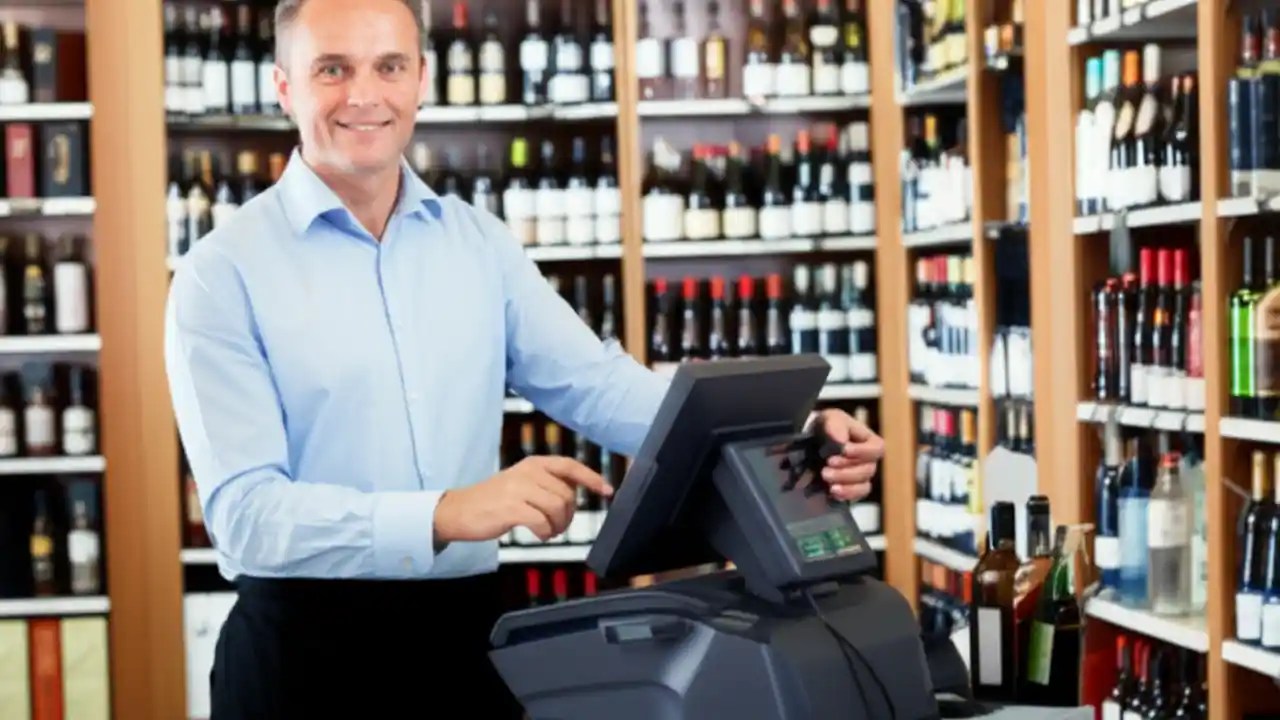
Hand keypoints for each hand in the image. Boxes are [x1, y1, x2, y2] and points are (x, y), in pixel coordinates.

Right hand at [433, 456, 613, 543]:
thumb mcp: (520, 483)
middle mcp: (527, 472)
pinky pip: (543, 522)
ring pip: (558, 508)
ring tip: (547, 531)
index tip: (608, 490)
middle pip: (567, 494)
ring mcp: (519, 489)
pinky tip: (538, 534)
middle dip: (568, 515)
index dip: (592, 478)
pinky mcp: (512, 508)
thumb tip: (575, 495)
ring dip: (558, 525)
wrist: (458, 511)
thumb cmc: (492, 500)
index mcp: (533, 464)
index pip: (570, 466)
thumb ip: (546, 484)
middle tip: (557, 525)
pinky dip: (545, 532)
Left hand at [816, 409, 883, 502]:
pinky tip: (832, 491)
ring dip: (844, 483)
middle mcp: (869, 461)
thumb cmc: (826, 427)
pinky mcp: (850, 489)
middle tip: (825, 469)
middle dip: (846, 471)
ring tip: (825, 478)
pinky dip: (845, 494)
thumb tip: (841, 441)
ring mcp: (860, 477)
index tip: (843, 450)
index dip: (862, 451)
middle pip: (868, 470)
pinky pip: (856, 496)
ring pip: (863, 485)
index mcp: (870, 442)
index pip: (877, 449)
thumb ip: (835, 425)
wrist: (810, 442)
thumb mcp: (829, 418)